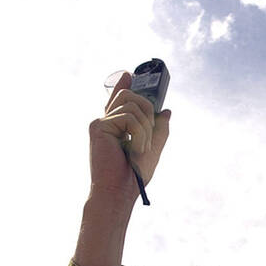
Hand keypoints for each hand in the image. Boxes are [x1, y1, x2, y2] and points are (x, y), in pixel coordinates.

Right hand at [88, 71, 171, 199]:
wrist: (119, 191)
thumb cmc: (133, 176)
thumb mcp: (153, 149)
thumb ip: (159, 129)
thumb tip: (166, 111)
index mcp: (117, 127)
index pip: (119, 100)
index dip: (123, 84)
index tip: (128, 73)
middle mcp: (107, 122)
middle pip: (130, 96)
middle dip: (148, 110)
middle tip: (149, 135)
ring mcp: (101, 123)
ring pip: (132, 105)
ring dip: (145, 127)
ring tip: (141, 148)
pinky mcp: (98, 126)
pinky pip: (128, 116)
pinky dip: (139, 133)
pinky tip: (135, 149)